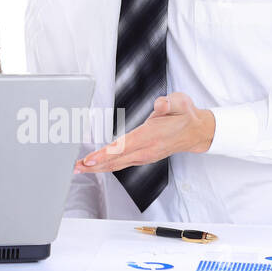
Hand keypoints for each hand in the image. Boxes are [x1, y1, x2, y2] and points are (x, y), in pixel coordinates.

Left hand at [74, 92, 216, 173]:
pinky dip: (106, 165)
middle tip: (74, 167)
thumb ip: (168, 103)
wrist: (197, 132)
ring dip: (97, 167)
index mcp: (150, 136)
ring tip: (78, 168)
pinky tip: (95, 166)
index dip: (105, 154)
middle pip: (116, 160)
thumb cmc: (185, 115)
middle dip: (94, 165)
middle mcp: (146, 149)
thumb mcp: (180, 102)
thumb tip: (160, 104)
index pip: (123, 147)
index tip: (90, 159)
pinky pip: (121, 163)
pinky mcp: (143, 157)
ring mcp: (144, 155)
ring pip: (117, 164)